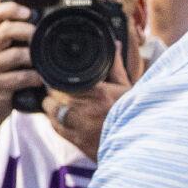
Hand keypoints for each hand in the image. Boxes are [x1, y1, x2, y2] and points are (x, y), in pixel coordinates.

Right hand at [0, 2, 42, 131]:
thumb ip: (11, 42)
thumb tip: (39, 23)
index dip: (11, 8)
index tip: (29, 13)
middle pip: (6, 31)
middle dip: (28, 32)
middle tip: (40, 39)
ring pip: (16, 55)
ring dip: (34, 59)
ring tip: (42, 64)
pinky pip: (21, 77)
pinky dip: (34, 78)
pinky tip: (39, 80)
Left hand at [43, 44, 132, 160]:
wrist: (137, 143)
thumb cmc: (133, 113)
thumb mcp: (127, 87)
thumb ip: (115, 66)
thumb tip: (115, 44)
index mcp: (95, 93)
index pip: (60, 80)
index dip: (56, 78)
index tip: (59, 77)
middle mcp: (82, 110)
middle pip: (51, 94)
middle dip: (54, 91)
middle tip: (62, 89)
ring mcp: (76, 127)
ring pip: (49, 110)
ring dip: (53, 105)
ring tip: (64, 103)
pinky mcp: (75, 141)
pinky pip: (55, 127)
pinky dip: (57, 121)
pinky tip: (67, 117)